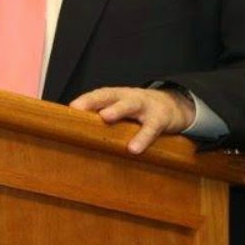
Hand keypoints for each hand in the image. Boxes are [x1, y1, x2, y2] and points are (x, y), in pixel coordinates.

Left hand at [69, 86, 195, 154]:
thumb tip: (76, 134)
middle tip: (79, 109)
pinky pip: (151, 128)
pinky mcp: (160, 118)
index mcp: (117, 96)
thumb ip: (103, 118)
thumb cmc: (139, 111)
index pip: (98, 95)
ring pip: (130, 105)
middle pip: (110, 95)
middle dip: (94, 100)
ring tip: (106, 116)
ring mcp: (145, 106)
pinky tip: (133, 149)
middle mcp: (128, 97)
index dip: (85, 100)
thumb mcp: (122, 110)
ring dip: (117, 109)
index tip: (70, 108)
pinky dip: (142, 137)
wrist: (174, 106)